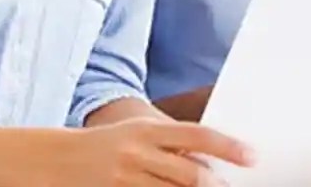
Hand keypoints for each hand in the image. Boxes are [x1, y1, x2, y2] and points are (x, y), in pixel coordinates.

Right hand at [54, 118, 255, 185]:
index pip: (199, 135)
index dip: (229, 147)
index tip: (252, 157)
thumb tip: (213, 157)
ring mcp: (125, 180)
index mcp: (149, 130)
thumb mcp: (141, 131)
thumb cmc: (112, 143)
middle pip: (190, 174)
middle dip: (216, 184)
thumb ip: (175, 142)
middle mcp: (138, 153)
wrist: (58, 159)